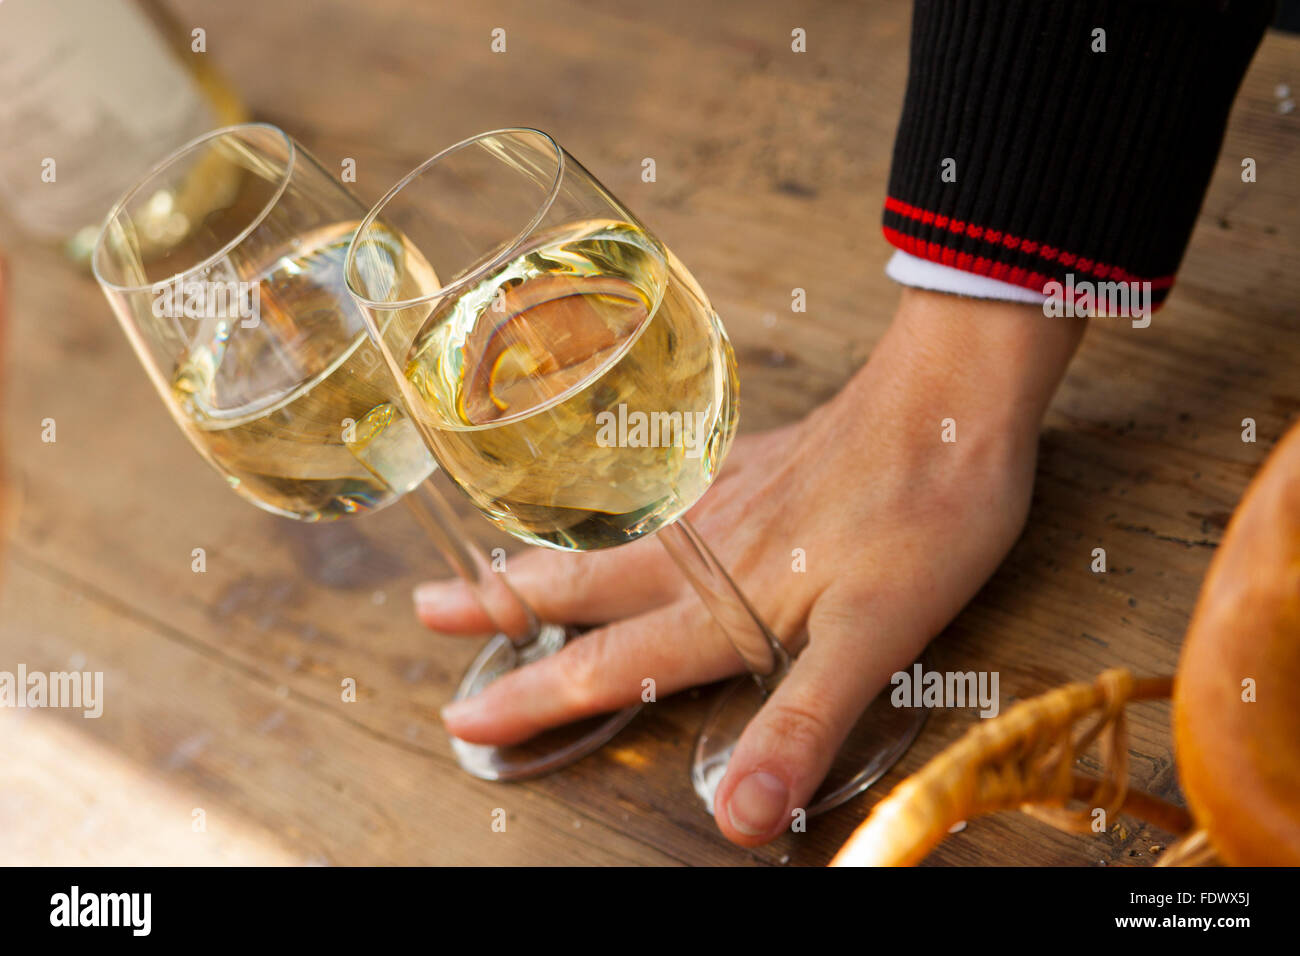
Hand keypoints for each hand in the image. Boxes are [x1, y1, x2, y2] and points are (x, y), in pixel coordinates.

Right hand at [416, 286, 1084, 845]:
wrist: (953, 401)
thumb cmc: (921, 518)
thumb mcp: (878, 641)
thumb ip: (801, 726)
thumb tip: (740, 818)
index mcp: (723, 604)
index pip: (606, 664)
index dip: (533, 697)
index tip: (465, 718)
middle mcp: (703, 552)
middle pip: (580, 588)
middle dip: (501, 610)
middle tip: (427, 609)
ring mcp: (721, 501)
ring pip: (606, 539)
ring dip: (538, 561)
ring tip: (485, 565)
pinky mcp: (749, 466)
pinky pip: (653, 496)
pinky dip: (606, 512)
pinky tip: (610, 505)